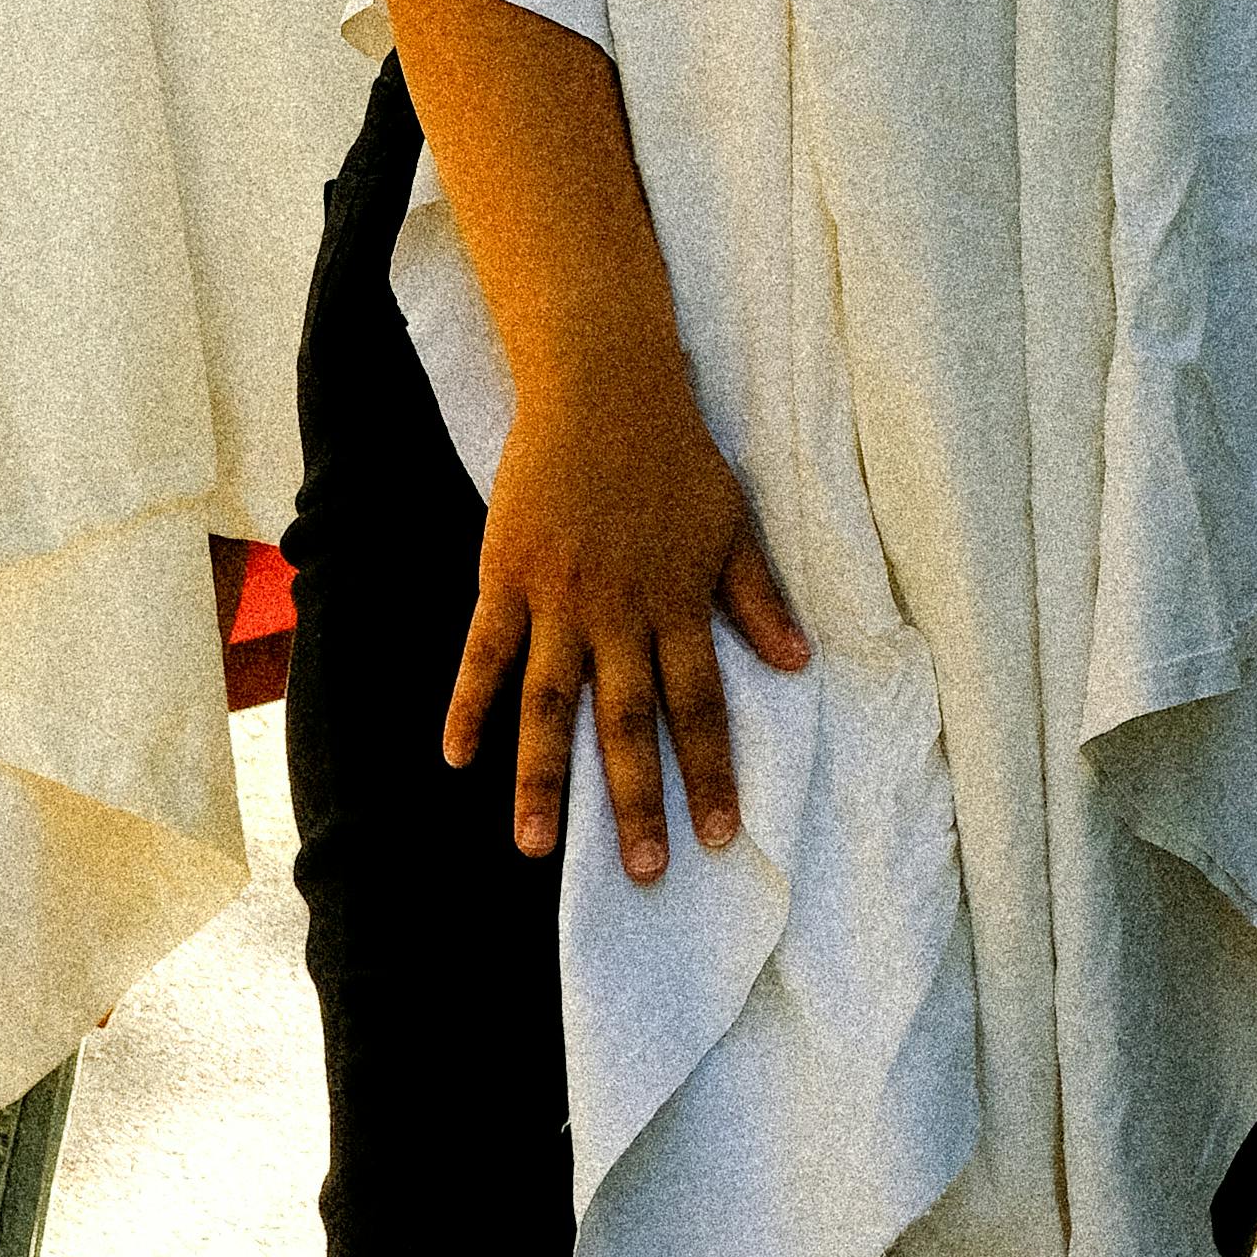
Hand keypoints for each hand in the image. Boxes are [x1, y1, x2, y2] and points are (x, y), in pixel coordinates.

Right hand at [449, 321, 813, 880]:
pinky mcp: (508, 574)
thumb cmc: (675, 453)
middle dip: (636, 800)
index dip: (709, 772)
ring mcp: (559, 597)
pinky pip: (484, 651)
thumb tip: (798, 662)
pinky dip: (469, 705)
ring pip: (550, 703)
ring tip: (537, 849)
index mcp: (678, 602)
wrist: (604, 384)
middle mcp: (620, 611)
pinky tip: (458, 758)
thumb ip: (756, 598)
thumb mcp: (731, 522)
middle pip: (627, 721)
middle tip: (644, 872)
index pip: (700, 705)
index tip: (719, 837)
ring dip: (544, 778)